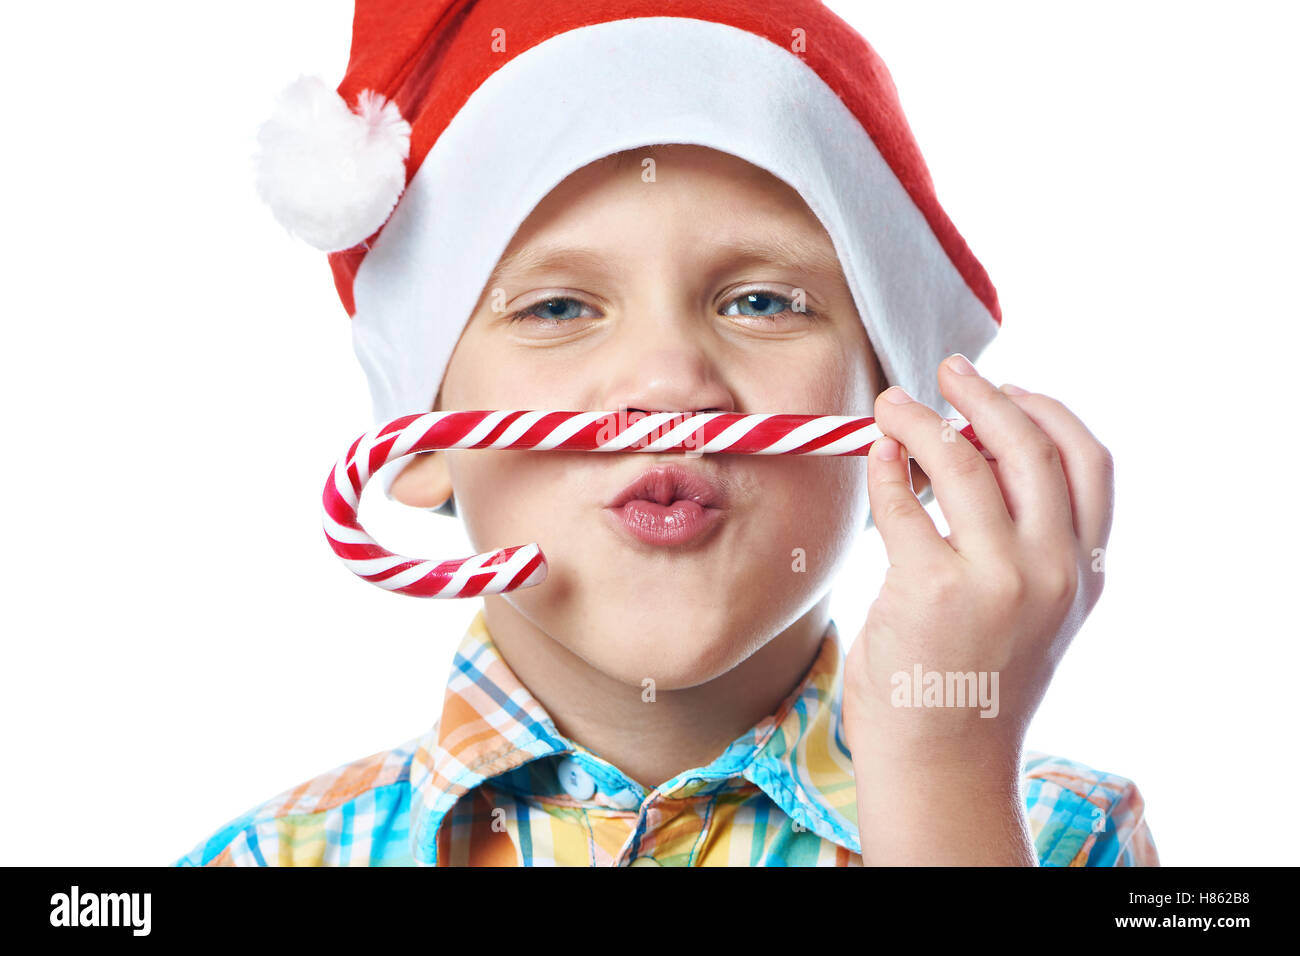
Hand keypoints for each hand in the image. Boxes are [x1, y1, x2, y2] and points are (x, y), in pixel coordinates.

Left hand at [842, 353, 1113, 862]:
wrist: (942, 762)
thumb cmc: (970, 680)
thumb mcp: (1028, 611)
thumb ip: (1022, 540)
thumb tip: (973, 448)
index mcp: (1083, 573)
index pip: (1091, 464)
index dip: (1048, 412)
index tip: (1008, 389)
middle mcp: (1053, 572)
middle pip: (1031, 447)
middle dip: (984, 397)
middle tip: (943, 373)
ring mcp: (998, 581)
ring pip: (963, 462)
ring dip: (921, 420)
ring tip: (890, 406)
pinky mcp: (934, 592)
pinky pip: (904, 501)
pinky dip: (886, 467)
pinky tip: (874, 457)